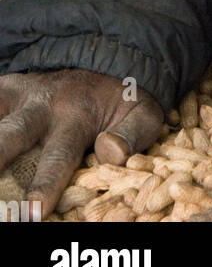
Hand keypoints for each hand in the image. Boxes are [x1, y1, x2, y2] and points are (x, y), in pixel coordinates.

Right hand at [0, 69, 163, 216]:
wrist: (104, 53)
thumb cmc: (120, 98)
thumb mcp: (143, 111)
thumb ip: (133, 133)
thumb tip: (110, 151)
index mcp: (76, 116)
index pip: (59, 156)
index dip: (45, 185)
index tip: (33, 213)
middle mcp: (41, 105)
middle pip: (10, 135)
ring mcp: (17, 96)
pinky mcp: (3, 90)